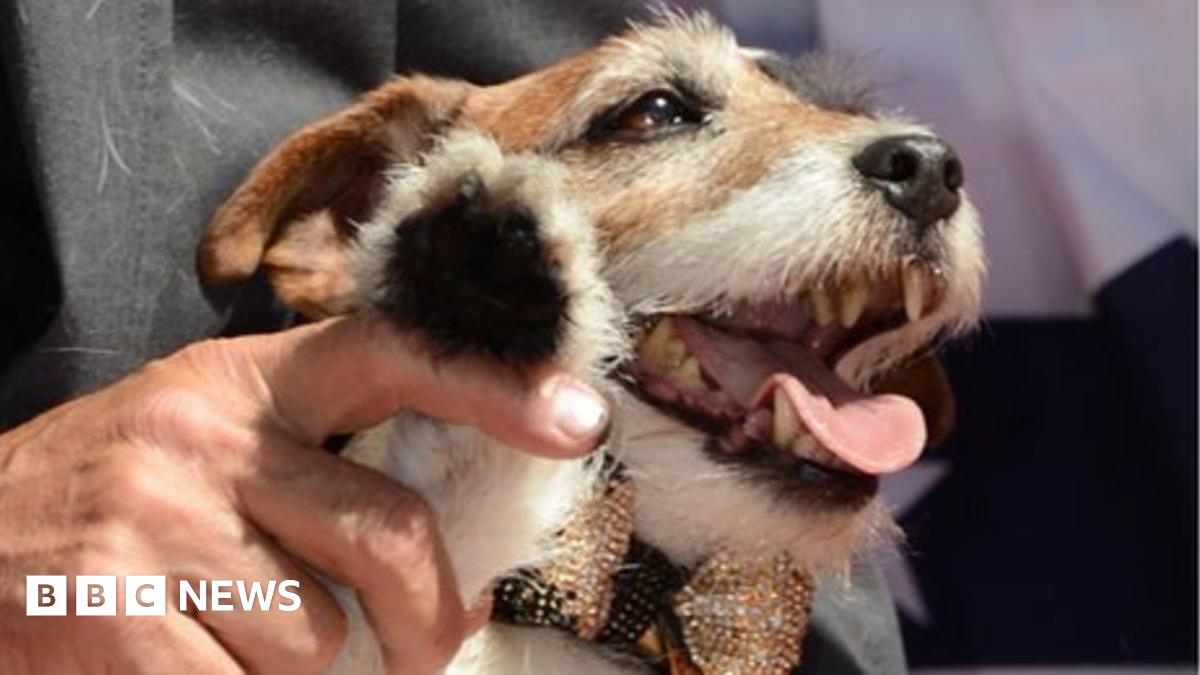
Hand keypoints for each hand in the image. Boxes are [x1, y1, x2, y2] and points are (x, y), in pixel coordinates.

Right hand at [0, 314, 608, 674]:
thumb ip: (323, 475)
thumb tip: (453, 573)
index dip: (496, 385)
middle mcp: (207, 430)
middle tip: (431, 649)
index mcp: (249, 380)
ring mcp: (155, 516)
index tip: (580, 417)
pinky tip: (188, 661)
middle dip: (431, 618)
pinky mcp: (110, 608)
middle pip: (388, 533)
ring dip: (302, 664)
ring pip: (318, 633)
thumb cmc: (118, 503)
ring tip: (236, 637)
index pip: (394, 354)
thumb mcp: (216, 448)